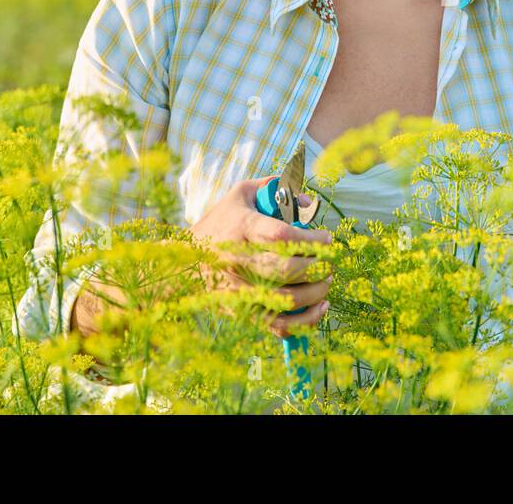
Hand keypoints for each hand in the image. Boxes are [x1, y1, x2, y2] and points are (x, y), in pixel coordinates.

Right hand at [189, 178, 332, 337]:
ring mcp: (238, 288)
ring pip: (285, 300)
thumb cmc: (221, 222)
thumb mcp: (242, 194)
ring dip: (315, 294)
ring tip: (327, 282)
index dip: (311, 240)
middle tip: (330, 263)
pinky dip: (303, 321)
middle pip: (286, 270)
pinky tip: (319, 307)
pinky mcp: (240, 310)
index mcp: (241, 227)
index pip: (282, 236)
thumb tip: (309, 204)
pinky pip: (276, 324)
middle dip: (317, 268)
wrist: (182, 260)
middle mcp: (238, 259)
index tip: (327, 239)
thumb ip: (277, 189)